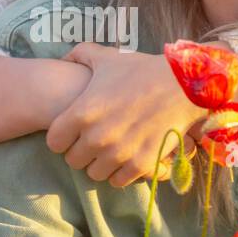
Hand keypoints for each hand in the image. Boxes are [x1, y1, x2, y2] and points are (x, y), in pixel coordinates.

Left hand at [45, 43, 203, 187]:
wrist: (182, 84)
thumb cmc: (141, 70)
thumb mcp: (107, 58)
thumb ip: (80, 55)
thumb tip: (63, 59)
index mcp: (82, 113)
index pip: (54, 143)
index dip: (63, 138)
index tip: (74, 132)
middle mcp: (96, 137)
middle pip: (73, 161)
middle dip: (82, 152)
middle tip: (95, 142)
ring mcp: (119, 154)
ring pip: (95, 174)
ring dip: (101, 164)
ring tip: (111, 151)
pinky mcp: (141, 165)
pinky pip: (119, 181)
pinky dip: (122, 172)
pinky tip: (128, 158)